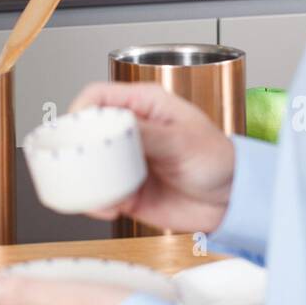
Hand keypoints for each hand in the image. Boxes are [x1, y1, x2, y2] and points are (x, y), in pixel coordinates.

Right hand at [68, 82, 235, 234]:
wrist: (232, 202)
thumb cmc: (218, 159)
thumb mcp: (182, 141)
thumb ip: (147, 134)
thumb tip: (115, 129)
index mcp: (144, 105)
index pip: (98, 97)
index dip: (80, 109)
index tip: (73, 129)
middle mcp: (130, 132)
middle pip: (86, 132)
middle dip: (77, 150)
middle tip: (78, 165)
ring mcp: (126, 162)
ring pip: (88, 165)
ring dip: (86, 180)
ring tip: (99, 192)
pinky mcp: (127, 191)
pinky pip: (100, 194)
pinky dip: (98, 202)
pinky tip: (112, 208)